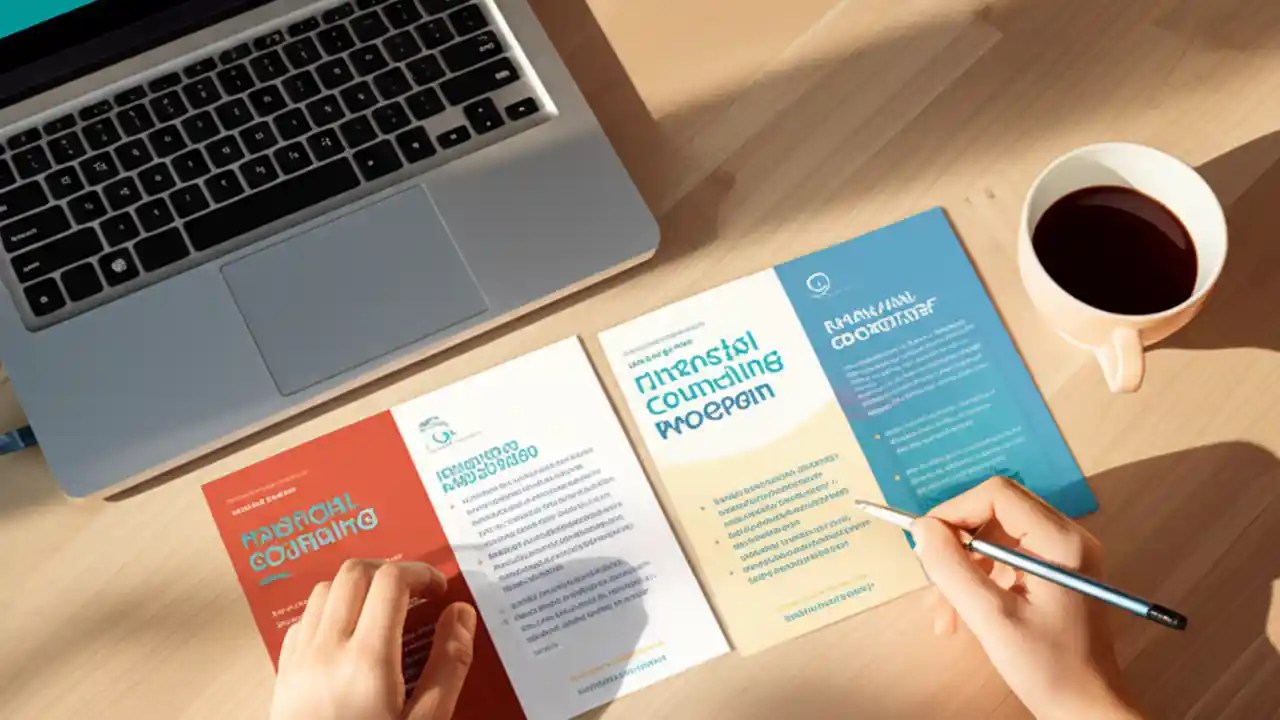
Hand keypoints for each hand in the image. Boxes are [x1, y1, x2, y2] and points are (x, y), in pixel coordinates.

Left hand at [270, 560, 476, 719]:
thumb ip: (448, 665)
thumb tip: (460, 614)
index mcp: (367, 661)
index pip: (390, 581)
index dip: (420, 573)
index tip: (438, 590)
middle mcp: (326, 651)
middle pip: (354, 574)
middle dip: (389, 572)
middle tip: (416, 594)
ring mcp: (298, 662)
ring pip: (324, 591)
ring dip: (357, 589)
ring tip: (384, 612)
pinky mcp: (283, 676)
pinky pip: (303, 621)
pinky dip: (329, 612)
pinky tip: (350, 637)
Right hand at [911, 477, 1139, 719]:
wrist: (1086, 708)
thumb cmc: (1047, 667)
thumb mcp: (991, 618)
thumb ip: (952, 568)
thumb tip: (922, 529)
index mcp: (1061, 543)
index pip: (997, 495)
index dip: (955, 512)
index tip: (927, 543)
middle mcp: (1067, 539)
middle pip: (995, 512)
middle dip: (957, 544)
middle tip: (933, 579)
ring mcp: (1063, 557)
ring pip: (995, 537)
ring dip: (963, 567)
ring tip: (943, 612)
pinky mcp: (1056, 575)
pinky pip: (1006, 559)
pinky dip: (979, 580)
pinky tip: (961, 614)